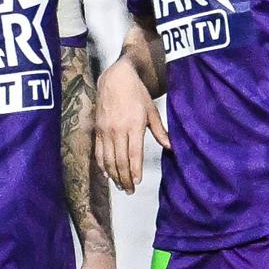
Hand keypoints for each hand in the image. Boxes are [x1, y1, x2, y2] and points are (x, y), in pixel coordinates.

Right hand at [95, 58, 168, 194]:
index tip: (137, 182)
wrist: (115, 78)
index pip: (133, 154)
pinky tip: (107, 174)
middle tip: (129, 191)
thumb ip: (160, 130)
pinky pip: (98, 151)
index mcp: (133, 125)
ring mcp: (105, 130)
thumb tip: (170, 146)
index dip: (135, 170)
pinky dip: (102, 165)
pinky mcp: (97, 129)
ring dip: (113, 175)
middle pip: (119, 160)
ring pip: (107, 159)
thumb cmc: (136, 93)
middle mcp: (117, 130)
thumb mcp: (151, 110)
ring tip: (120, 186)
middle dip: (125, 178)